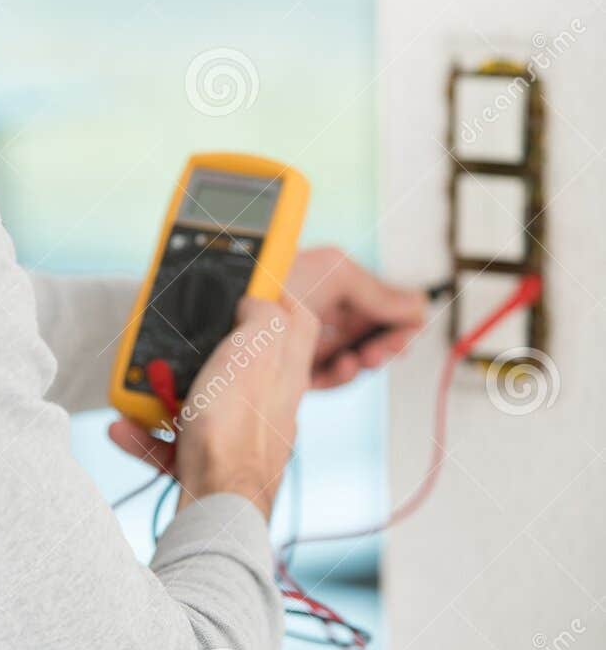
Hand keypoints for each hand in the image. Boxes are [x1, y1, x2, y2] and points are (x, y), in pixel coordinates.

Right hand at [109, 294, 318, 520]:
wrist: (216, 506)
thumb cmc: (236, 430)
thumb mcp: (254, 349)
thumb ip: (262, 315)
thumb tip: (257, 302)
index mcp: (285, 371)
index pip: (298, 321)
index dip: (277, 296)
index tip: (244, 286)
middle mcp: (267, 404)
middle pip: (239, 361)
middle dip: (199, 352)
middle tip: (174, 345)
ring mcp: (239, 436)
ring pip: (199, 401)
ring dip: (161, 394)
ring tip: (139, 391)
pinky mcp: (209, 464)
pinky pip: (173, 440)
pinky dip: (147, 434)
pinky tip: (124, 429)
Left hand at [285, 246, 426, 388]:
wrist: (230, 318)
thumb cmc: (276, 281)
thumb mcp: (337, 273)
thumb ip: (379, 291)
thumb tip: (419, 305)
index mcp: (327, 278)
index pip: (376, 298)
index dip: (398, 313)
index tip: (411, 325)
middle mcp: (317, 306)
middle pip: (369, 329)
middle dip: (388, 338)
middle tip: (393, 347)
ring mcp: (306, 338)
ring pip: (354, 354)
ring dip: (369, 357)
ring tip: (368, 358)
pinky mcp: (294, 368)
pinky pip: (329, 375)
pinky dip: (344, 374)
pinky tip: (349, 366)